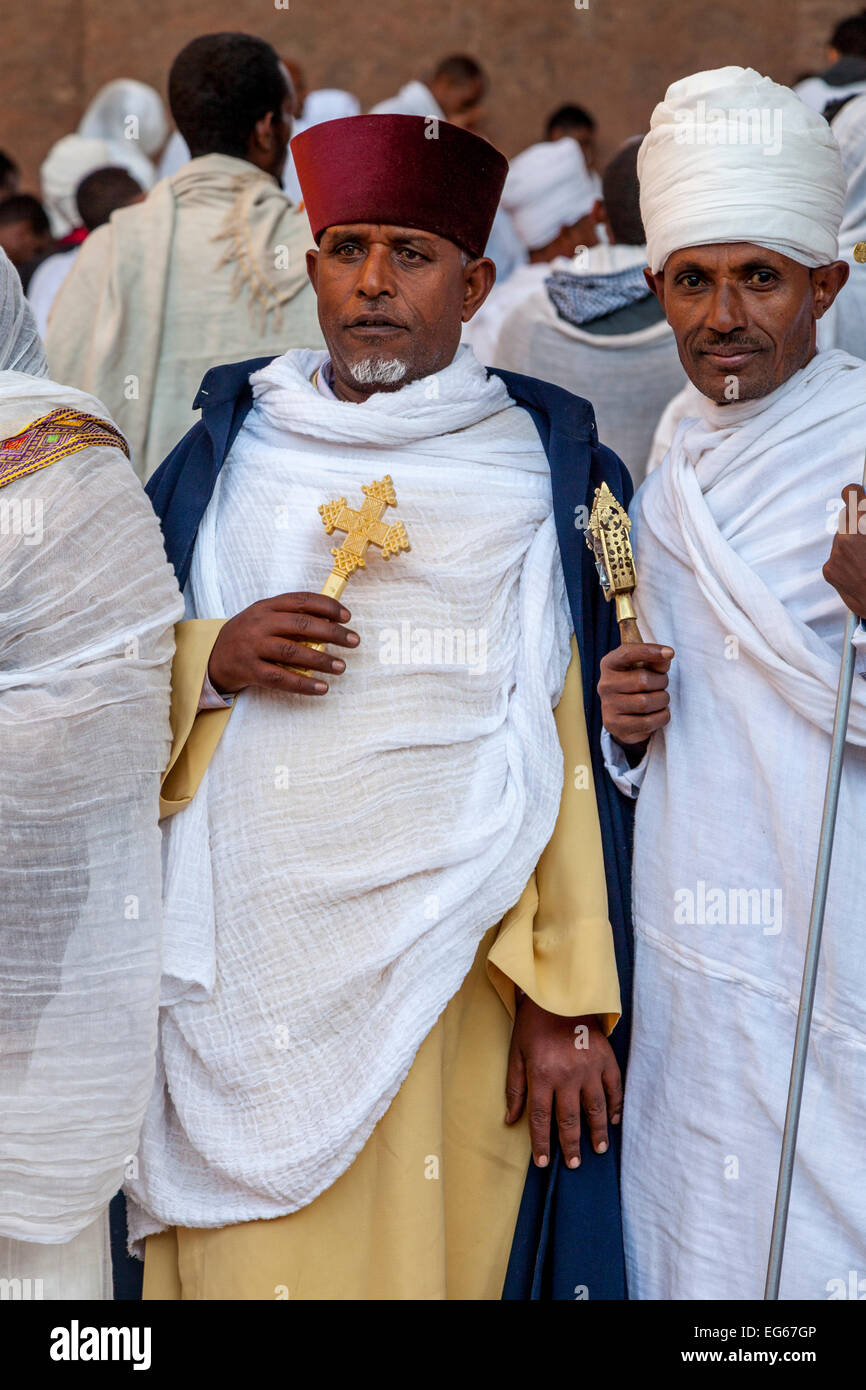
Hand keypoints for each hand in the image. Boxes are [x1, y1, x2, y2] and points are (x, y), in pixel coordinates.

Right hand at [208, 592, 359, 696]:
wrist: (212, 657)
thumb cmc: (247, 636)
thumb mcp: (264, 617)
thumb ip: (291, 616)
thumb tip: (331, 621)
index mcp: (267, 606)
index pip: (301, 600)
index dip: (327, 606)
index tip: (347, 617)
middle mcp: (260, 623)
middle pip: (301, 624)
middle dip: (332, 632)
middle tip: (354, 641)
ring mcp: (253, 646)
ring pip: (293, 651)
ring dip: (321, 660)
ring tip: (341, 666)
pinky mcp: (250, 670)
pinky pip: (280, 678)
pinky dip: (303, 684)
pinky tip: (322, 687)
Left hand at [505, 997, 622, 1168]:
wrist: (560, 992)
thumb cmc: (533, 1022)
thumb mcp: (516, 1052)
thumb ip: (515, 1087)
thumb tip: (511, 1120)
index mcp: (542, 1074)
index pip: (541, 1118)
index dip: (541, 1143)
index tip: (543, 1162)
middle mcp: (567, 1075)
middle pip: (570, 1120)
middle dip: (571, 1146)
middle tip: (574, 1164)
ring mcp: (590, 1067)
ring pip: (595, 1109)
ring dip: (598, 1132)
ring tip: (599, 1149)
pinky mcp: (606, 1058)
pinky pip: (614, 1088)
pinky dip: (615, 1105)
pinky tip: (614, 1119)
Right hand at [598, 641, 674, 752]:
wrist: (624, 717)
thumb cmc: (638, 686)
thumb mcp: (645, 669)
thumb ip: (655, 660)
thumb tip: (666, 656)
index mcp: (609, 664)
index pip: (627, 653)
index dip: (650, 651)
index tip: (670, 652)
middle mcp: (605, 684)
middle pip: (642, 680)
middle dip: (661, 682)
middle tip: (663, 685)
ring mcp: (608, 706)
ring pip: (646, 702)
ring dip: (662, 701)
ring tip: (660, 700)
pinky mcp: (615, 726)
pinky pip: (647, 722)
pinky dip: (661, 717)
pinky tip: (658, 714)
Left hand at [823, 483, 865, 618]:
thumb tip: (863, 507)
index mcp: (863, 525)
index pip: (852, 495)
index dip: (854, 493)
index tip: (855, 492)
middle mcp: (846, 537)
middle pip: (846, 519)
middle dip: (856, 523)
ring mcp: (836, 555)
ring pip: (841, 539)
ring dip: (851, 543)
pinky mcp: (829, 571)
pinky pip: (836, 557)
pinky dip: (845, 560)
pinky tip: (859, 570)